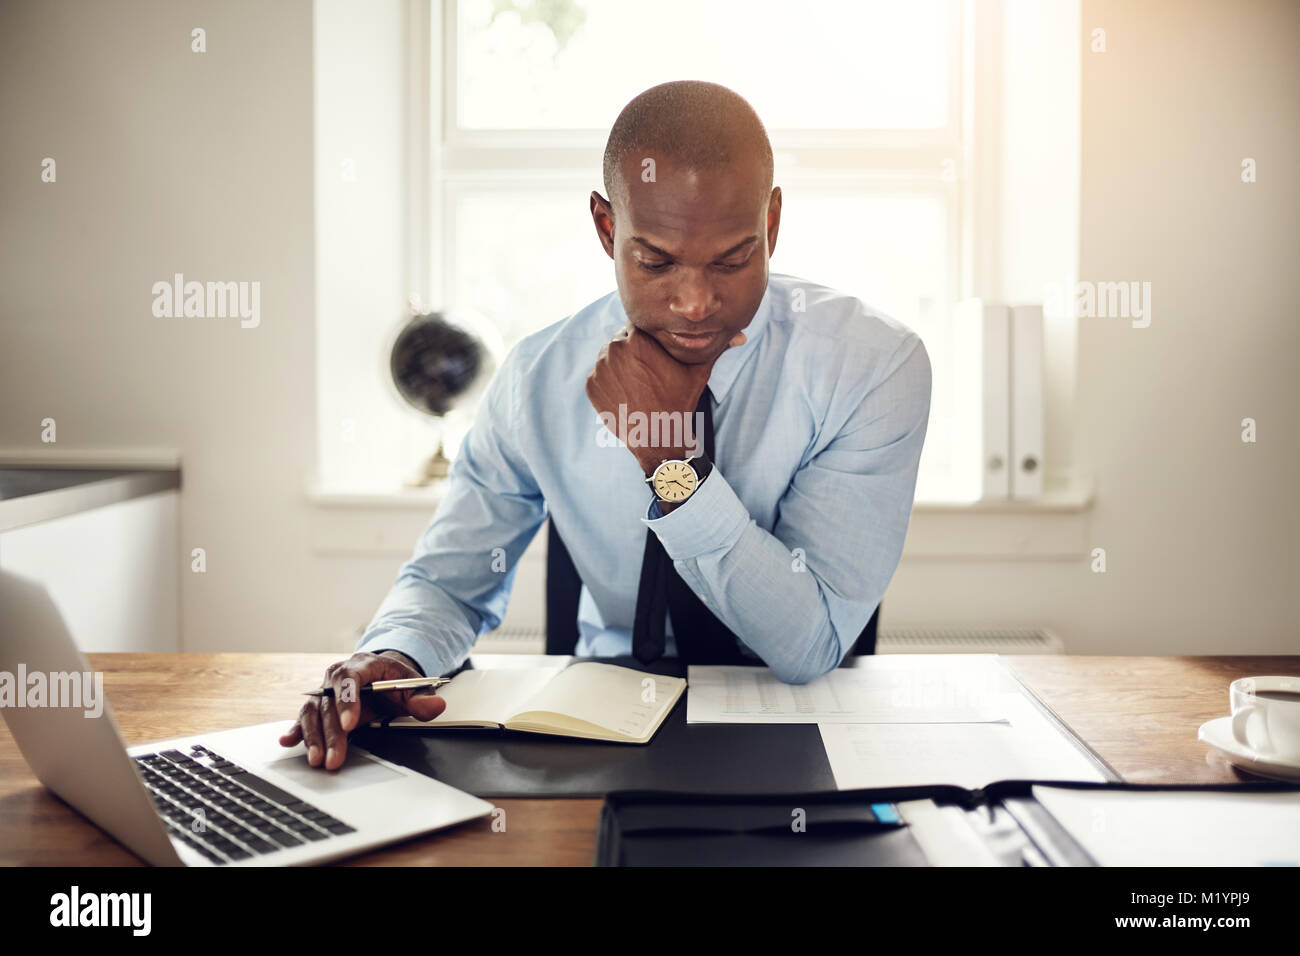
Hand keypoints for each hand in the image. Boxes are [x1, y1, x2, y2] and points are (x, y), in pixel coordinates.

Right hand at [278, 650, 445, 769]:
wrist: (380, 673)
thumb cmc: (393, 679)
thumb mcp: (412, 685)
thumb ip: (422, 698)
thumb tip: (436, 707)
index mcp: (361, 665)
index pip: (350, 680)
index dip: (348, 701)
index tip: (350, 724)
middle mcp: (336, 677)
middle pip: (329, 704)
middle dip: (331, 733)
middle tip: (334, 757)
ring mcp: (324, 692)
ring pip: (313, 712)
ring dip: (312, 737)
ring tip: (316, 759)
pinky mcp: (317, 706)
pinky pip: (303, 717)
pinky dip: (295, 730)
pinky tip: (287, 742)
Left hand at [585, 325, 745, 473]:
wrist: (657, 437)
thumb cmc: (679, 402)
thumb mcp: (699, 372)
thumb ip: (715, 348)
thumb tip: (740, 335)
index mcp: (638, 338)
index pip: (640, 324)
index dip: (649, 336)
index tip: (656, 351)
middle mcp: (614, 348)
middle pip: (623, 339)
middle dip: (634, 350)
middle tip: (649, 370)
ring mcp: (600, 367)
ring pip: (610, 356)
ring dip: (621, 364)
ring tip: (639, 383)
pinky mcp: (591, 385)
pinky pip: (600, 375)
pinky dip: (610, 381)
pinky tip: (628, 392)